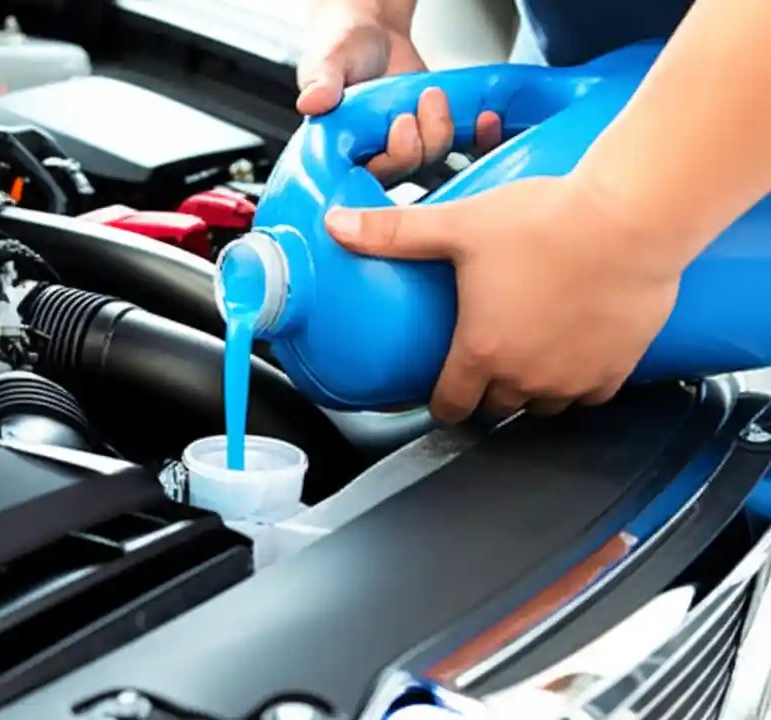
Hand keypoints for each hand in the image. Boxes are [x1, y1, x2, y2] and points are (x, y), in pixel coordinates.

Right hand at [296, 3, 503, 183]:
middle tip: (419, 105)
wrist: (371, 30)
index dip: (391, 158)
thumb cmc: (343, 46)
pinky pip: (460, 149)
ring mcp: (407, 146)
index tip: (401, 125)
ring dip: (441, 129)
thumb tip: (311, 102)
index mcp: (342, 148)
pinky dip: (477, 137)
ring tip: (434, 95)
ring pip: (433, 159)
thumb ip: (322, 82)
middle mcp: (374, 154)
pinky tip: (484, 119)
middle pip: (405, 171)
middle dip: (420, 142)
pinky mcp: (433, 134)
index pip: (368, 176)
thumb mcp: (329, 61)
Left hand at [324, 176, 684, 423]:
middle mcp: (526, 376)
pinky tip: (572, 354)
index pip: (450, 406)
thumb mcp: (458, 225)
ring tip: (525, 356)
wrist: (632, 218)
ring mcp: (573, 378)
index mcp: (482, 352)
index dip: (440, 403)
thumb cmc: (548, 220)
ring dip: (530, 389)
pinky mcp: (617, 369)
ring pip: (543, 406)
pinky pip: (590, 396)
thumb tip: (335, 225)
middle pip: (495, 408)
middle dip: (484, 390)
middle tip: (483, 361)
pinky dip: (578, 383)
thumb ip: (393, 232)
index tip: (440, 393)